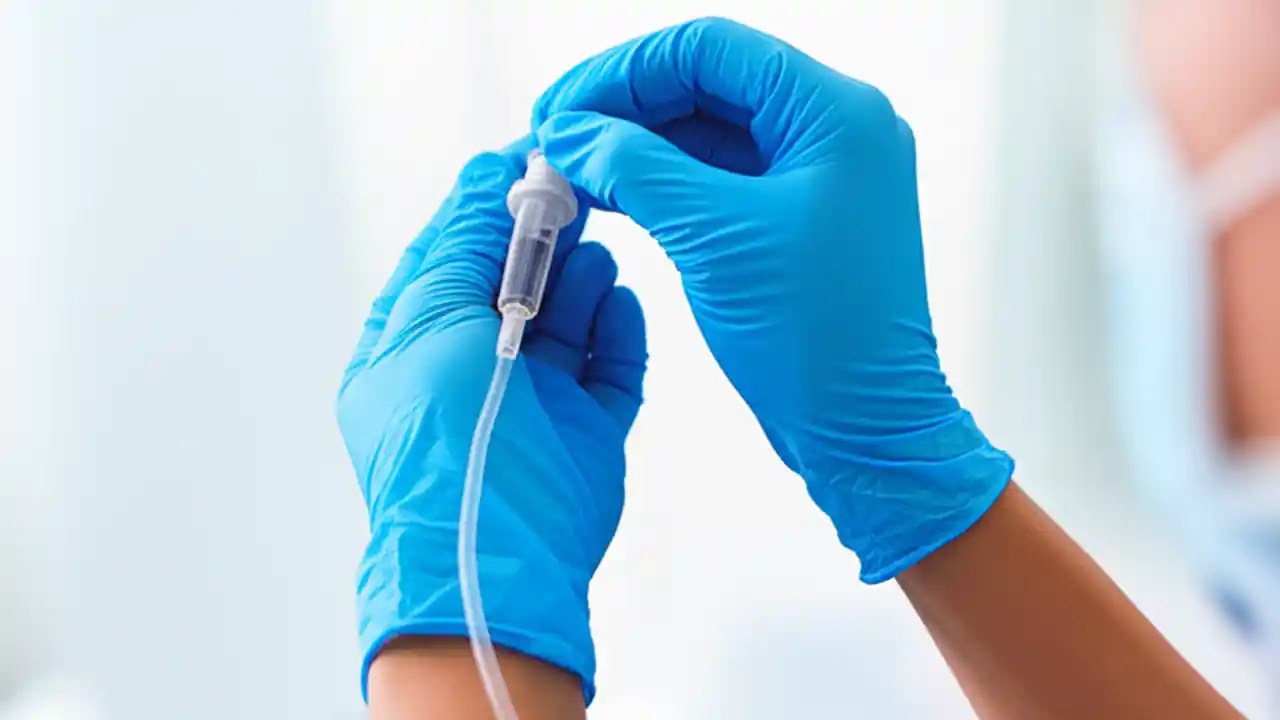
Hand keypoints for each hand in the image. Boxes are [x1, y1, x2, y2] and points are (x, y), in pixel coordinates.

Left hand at [337, 139, 645, 700]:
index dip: (482, 205)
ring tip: (591, 255)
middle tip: (573, 194)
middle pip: (512, 281)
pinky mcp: (586, 431)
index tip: (522, 158)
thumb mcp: (434, 321)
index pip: (445, 256)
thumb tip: (484, 176)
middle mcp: (471, 371)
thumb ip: (464, 244)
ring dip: (579, 279)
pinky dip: (619, 329)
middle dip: (540, 237)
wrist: (499, 555)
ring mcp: (532, 403)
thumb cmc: (445, 442)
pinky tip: (620, 300)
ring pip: (565, 318)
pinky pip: (612, 366)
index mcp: (412, 347)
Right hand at [532, 18, 1011, 581]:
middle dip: (622, 110)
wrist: (866, 433)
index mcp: (833, 114)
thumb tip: (570, 130)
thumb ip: (636, 168)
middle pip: (705, 85)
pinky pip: (715, 181)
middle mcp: (831, 132)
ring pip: (705, 134)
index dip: (621, 71)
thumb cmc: (818, 342)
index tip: (560, 108)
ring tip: (566, 172)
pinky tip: (605, 197)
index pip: (708, 50)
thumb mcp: (715, 240)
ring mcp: (815, 178)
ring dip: (634, 148)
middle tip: (553, 141)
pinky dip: (659, 185)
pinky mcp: (793, 223)